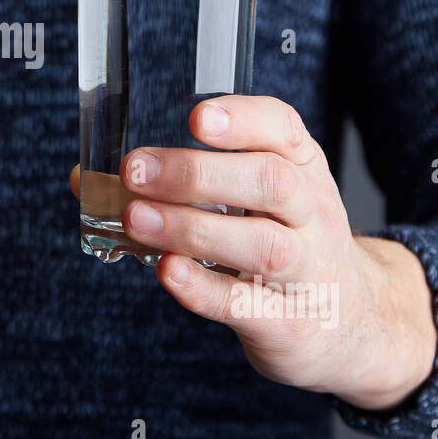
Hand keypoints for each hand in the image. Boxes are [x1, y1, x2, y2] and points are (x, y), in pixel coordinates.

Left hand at [70, 95, 437, 410]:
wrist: (352, 321)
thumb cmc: (285, 241)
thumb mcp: (256, 200)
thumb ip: (182, 182)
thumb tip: (85, 178)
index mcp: (302, 168)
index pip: (284, 130)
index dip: (243, 119)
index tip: (196, 116)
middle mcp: (311, 214)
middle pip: (270, 182)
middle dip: (198, 174)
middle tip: (135, 170)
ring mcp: (305, 270)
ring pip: (261, 244)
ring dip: (192, 229)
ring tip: (136, 219)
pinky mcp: (287, 322)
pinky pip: (246, 303)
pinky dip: (202, 289)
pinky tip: (165, 271)